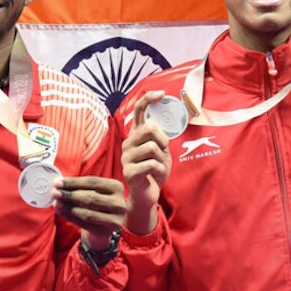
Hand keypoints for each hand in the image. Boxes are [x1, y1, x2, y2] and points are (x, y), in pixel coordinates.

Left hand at [52, 176, 126, 249]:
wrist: (107, 225)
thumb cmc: (98, 202)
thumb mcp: (95, 191)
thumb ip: (79, 186)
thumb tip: (58, 184)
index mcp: (116, 186)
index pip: (92, 182)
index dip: (73, 182)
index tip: (57, 183)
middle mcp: (119, 203)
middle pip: (90, 197)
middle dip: (69, 195)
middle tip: (54, 193)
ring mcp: (115, 218)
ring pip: (87, 213)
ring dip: (68, 207)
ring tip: (55, 203)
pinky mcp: (107, 231)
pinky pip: (84, 224)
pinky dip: (70, 217)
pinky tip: (60, 212)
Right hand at [121, 91, 171, 233]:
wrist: (147, 196)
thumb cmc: (155, 172)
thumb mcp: (161, 151)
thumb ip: (160, 138)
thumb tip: (162, 124)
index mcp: (135, 136)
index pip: (138, 112)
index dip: (148, 99)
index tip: (161, 94)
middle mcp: (128, 144)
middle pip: (149, 129)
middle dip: (162, 140)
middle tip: (164, 151)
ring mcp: (127, 158)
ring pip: (152, 147)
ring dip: (162, 159)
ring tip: (159, 168)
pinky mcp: (129, 172)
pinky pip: (152, 164)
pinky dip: (160, 170)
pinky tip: (156, 176)